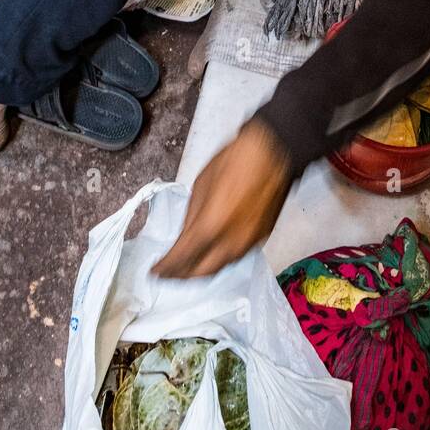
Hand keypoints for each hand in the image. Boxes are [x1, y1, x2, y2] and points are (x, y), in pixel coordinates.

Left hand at [154, 119, 292, 277]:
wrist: (273, 153)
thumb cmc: (236, 161)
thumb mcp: (202, 185)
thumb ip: (191, 216)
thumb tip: (186, 235)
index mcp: (211, 227)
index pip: (182, 259)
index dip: (166, 268)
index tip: (156, 270)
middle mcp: (231, 242)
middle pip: (201, 273)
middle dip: (181, 276)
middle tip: (168, 273)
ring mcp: (248, 243)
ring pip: (220, 268)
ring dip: (200, 270)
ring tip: (185, 267)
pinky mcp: (260, 238)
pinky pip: (234, 257)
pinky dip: (218, 260)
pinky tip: (210, 254)